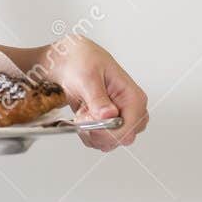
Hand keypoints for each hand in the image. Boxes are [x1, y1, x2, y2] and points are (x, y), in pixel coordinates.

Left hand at [34, 35, 147, 151]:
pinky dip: (87, 132)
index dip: (108, 132)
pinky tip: (82, 115)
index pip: (130, 128)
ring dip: (91, 132)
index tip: (90, 123)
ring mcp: (120, 118)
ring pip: (110, 142)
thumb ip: (98, 98)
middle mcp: (131, 110)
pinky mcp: (108, 123)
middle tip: (84, 115)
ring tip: (82, 112)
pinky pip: (101, 140)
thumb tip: (108, 115)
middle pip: (122, 138)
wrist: (68, 59)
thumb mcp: (87, 77)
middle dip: (99, 133)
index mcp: (133, 96)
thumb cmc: (82, 60)